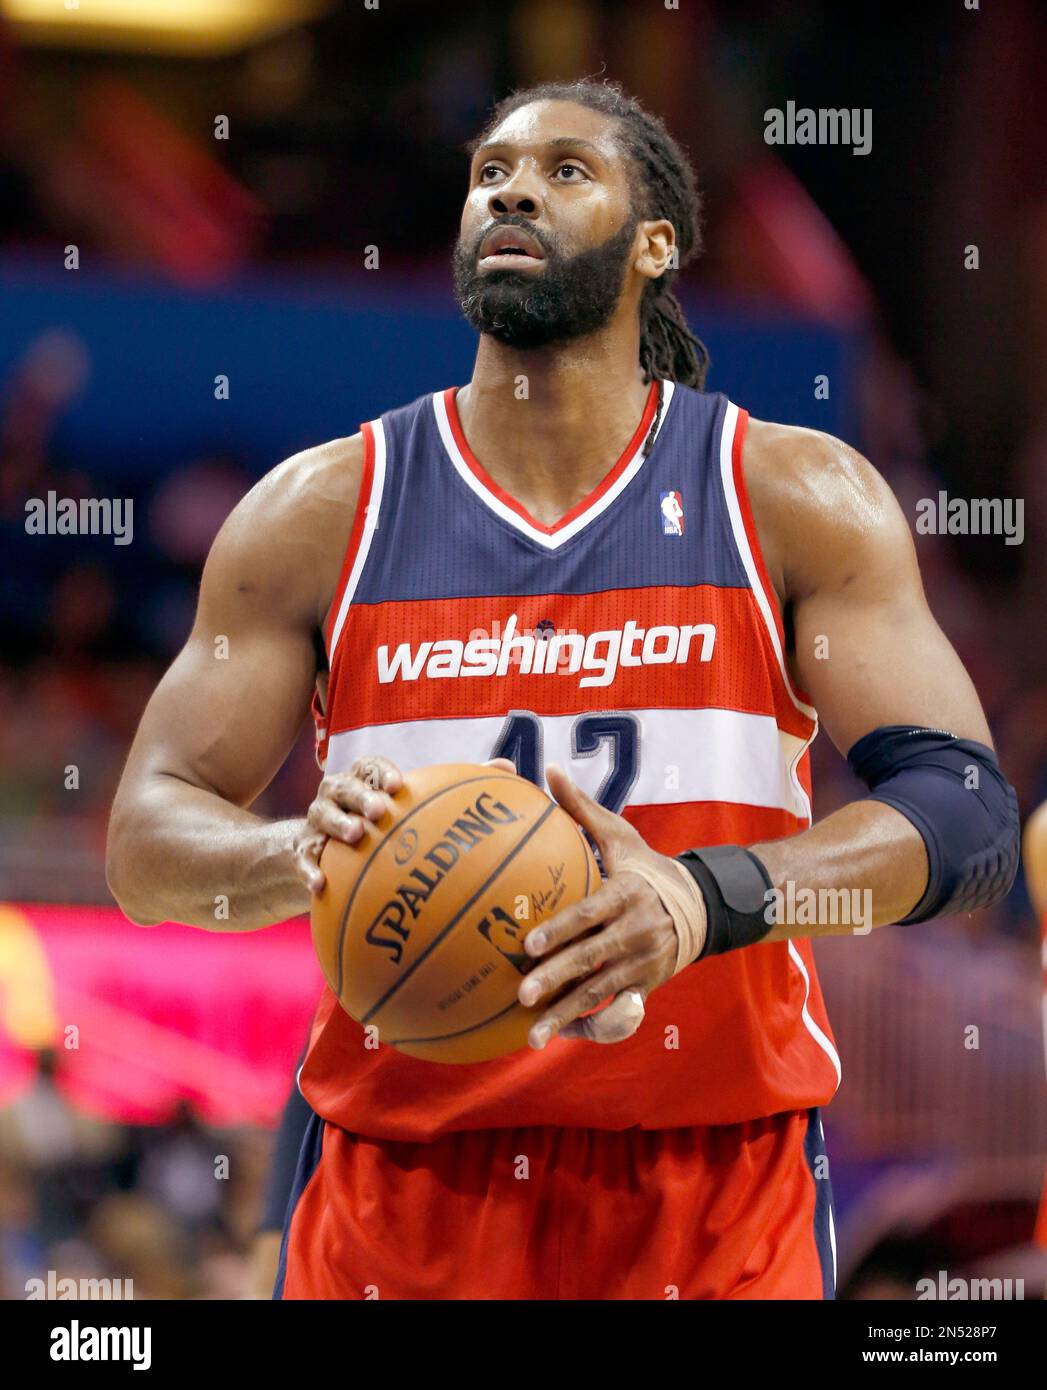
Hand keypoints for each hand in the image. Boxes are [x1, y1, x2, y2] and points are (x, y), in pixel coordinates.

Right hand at [292, 755, 514, 893]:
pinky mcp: (301, 852)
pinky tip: (321, 885)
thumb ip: (457, 789)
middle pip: (342, 787)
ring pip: (319, 818)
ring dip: (337, 825)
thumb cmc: (384, 826)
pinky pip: (302, 860)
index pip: (371, 767)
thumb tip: (509, 767)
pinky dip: (310, 869)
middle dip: (360, 796)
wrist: (327, 856)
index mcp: (365, 781)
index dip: (383, 773)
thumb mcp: (414, 807)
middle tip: (379, 811)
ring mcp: (316, 823)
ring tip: (355, 836)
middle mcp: (337, 796)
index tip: (401, 785)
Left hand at [517, 764, 701, 1047]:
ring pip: (600, 994)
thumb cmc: (647, 867)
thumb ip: (581, 808)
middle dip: (557, 979)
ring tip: (533, 1036)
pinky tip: (560, 1035)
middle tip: (522, 994)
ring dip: (566, 1015)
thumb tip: (547, 769)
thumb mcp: (621, 836)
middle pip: (592, 960)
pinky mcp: (646, 988)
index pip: (591, 914)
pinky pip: (617, 1012)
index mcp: (626, 894)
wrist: (703, 906)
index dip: (562, 930)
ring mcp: (642, 965)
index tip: (529, 944)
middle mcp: (636, 932)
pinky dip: (590, 1026)